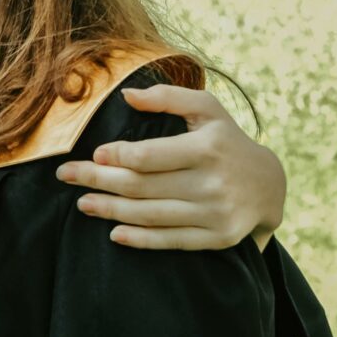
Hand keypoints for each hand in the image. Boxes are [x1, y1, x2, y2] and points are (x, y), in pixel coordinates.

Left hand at [55, 85, 286, 250]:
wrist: (270, 185)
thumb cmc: (226, 139)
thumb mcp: (207, 108)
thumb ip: (168, 97)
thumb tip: (127, 95)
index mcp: (207, 148)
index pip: (149, 156)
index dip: (116, 156)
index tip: (94, 154)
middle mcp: (212, 183)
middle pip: (142, 186)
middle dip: (98, 181)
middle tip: (66, 176)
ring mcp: (216, 214)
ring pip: (151, 215)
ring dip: (110, 211)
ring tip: (83, 203)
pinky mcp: (218, 238)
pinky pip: (171, 241)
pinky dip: (140, 239)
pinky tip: (114, 233)